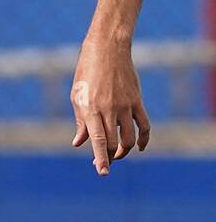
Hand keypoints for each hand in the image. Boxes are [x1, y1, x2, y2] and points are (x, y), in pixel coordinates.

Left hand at [70, 36, 149, 175]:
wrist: (108, 49)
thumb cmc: (86, 72)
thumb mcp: (77, 96)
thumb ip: (80, 122)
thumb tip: (78, 143)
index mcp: (91, 108)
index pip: (98, 140)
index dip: (101, 158)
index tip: (102, 172)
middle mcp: (109, 109)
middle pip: (113, 142)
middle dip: (108, 157)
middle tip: (103, 162)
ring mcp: (125, 105)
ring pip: (129, 138)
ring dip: (124, 151)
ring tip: (117, 154)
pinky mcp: (137, 101)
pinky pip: (144, 125)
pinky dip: (144, 139)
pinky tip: (139, 147)